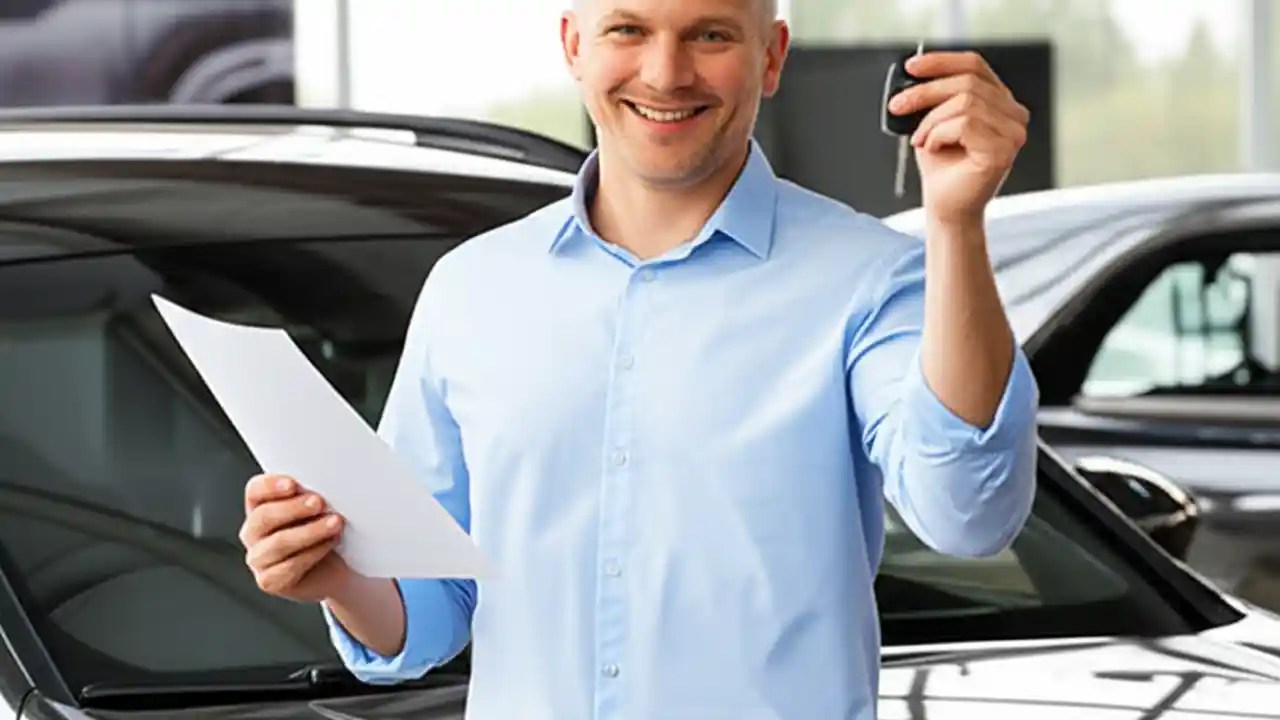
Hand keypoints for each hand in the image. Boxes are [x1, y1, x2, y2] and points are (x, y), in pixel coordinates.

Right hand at [239, 473, 351, 602]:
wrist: (331, 570)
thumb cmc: (321, 532)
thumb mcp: (316, 510)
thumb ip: (311, 495)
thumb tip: (325, 484)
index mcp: (259, 507)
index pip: (255, 491)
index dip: (270, 486)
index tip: (293, 484)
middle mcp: (253, 532)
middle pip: (264, 516)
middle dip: (294, 508)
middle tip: (319, 502)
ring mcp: (257, 558)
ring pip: (279, 542)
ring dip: (310, 531)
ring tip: (335, 523)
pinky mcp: (268, 581)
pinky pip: (289, 566)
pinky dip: (314, 552)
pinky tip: (330, 542)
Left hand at [889, 51, 1029, 229]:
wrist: (945, 206)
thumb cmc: (942, 168)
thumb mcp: (935, 122)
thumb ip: (936, 96)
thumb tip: (917, 71)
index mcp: (1000, 102)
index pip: (976, 66)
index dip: (942, 61)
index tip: (911, 66)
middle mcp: (1013, 115)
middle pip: (967, 83)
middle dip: (925, 93)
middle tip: (898, 106)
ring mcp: (1013, 134)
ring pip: (965, 103)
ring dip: (931, 121)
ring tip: (921, 140)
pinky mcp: (1003, 151)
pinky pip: (964, 125)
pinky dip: (938, 134)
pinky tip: (933, 149)